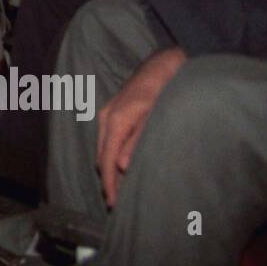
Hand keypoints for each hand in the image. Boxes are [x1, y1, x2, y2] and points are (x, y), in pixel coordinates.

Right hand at [95, 47, 187, 207]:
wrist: (165, 62)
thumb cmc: (165, 88)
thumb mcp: (156, 116)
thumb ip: (138, 140)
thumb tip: (122, 165)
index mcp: (116, 120)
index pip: (106, 159)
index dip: (109, 183)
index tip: (113, 202)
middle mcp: (106, 116)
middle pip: (100, 156)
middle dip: (107, 179)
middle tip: (118, 202)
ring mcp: (108, 112)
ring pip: (102, 147)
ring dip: (109, 168)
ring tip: (121, 188)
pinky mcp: (113, 111)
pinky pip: (107, 138)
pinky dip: (111, 154)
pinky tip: (121, 163)